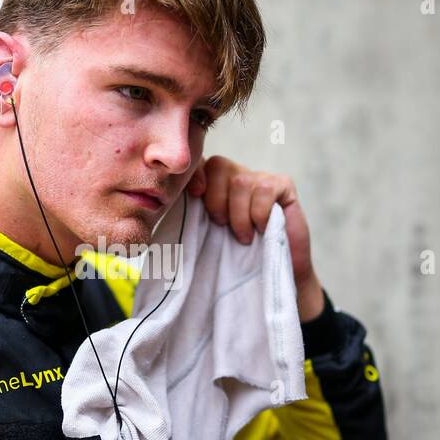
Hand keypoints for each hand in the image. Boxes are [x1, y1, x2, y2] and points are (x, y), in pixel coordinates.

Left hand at [185, 155, 324, 320]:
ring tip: (244, 237)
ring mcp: (261, 178)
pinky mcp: (283, 185)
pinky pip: (265, 189)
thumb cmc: (236, 259)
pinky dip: (259, 213)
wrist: (273, 275)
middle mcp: (236, 176)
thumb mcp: (205, 238)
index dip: (194, 174)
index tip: (195, 195)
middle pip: (218, 165)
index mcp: (214, 186)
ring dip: (239, 215)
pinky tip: (263, 229)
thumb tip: (155, 217)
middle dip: (216, 199)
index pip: (199, 164)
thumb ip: (186, 221)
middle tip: (222, 226)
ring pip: (241, 181)